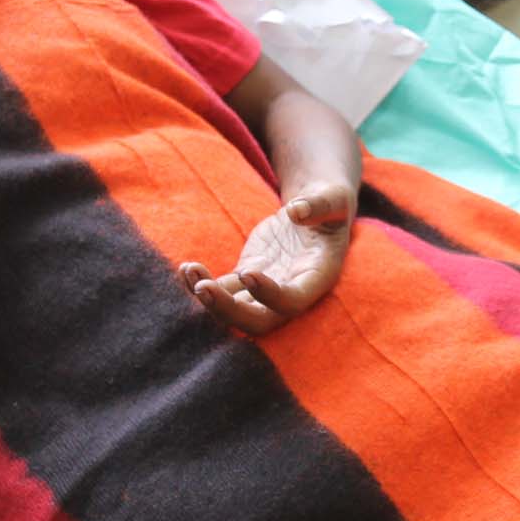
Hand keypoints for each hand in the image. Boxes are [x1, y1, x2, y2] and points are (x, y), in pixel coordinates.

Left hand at [179, 184, 353, 333]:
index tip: (248, 272)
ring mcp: (265, 290)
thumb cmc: (329, 205)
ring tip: (190, 271)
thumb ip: (320, 204)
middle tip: (203, 288)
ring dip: (209, 300)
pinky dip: (202, 285)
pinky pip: (222, 291)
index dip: (270, 294)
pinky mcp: (246, 279)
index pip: (293, 301)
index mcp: (316, 278)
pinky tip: (186, 269)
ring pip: (235, 311)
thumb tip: (297, 211)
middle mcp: (291, 293)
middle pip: (259, 321)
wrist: (312, 213)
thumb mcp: (333, 199)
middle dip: (229, 311)